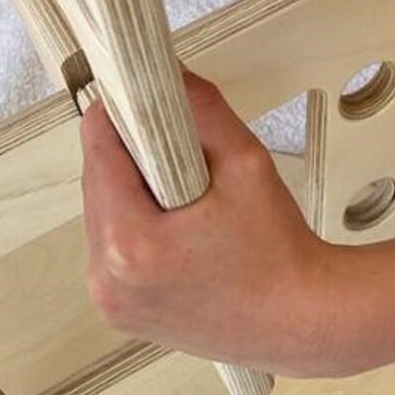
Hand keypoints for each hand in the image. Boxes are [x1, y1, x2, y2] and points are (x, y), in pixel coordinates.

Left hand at [79, 70, 344, 378]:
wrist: (299, 320)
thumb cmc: (278, 249)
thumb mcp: (246, 161)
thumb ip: (200, 110)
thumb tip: (165, 74)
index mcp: (131, 244)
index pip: (98, 148)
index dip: (120, 114)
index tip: (144, 100)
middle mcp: (107, 279)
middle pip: (94, 181)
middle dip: (130, 154)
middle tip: (180, 149)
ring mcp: (110, 301)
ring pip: (101, 213)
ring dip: (131, 190)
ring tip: (184, 192)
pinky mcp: (119, 312)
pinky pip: (111, 248)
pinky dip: (136, 226)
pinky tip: (178, 226)